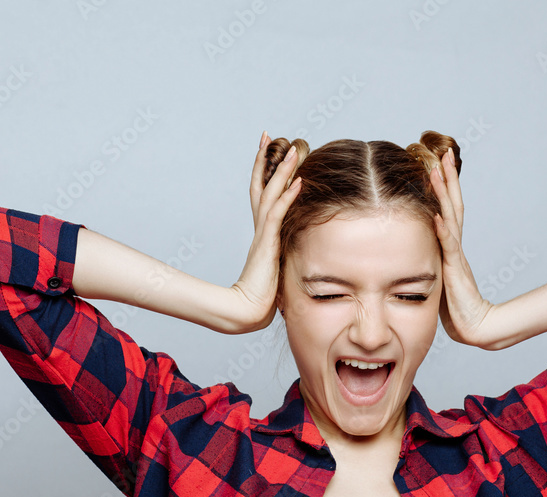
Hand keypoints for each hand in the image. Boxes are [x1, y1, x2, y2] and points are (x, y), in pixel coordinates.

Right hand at [230, 131, 302, 332]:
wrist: (248, 311)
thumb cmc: (262, 296)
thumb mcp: (278, 268)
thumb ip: (283, 256)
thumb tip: (294, 254)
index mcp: (262, 232)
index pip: (262, 194)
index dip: (264, 171)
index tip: (269, 149)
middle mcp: (260, 228)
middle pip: (260, 185)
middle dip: (265, 159)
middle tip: (269, 134)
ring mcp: (263, 234)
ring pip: (270, 194)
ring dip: (281, 171)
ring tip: (292, 148)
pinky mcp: (268, 244)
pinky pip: (279, 214)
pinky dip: (288, 196)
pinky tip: (299, 180)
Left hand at [429, 149, 496, 348]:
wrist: (473, 326)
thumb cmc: (453, 306)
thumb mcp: (435, 276)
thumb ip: (427, 260)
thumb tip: (408, 253)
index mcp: (450, 245)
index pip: (447, 207)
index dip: (443, 185)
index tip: (436, 162)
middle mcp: (454, 244)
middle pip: (452, 203)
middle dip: (447, 177)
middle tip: (443, 151)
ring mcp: (455, 255)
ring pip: (450, 217)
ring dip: (443, 193)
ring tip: (436, 170)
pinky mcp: (453, 269)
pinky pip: (447, 245)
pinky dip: (441, 228)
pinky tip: (435, 213)